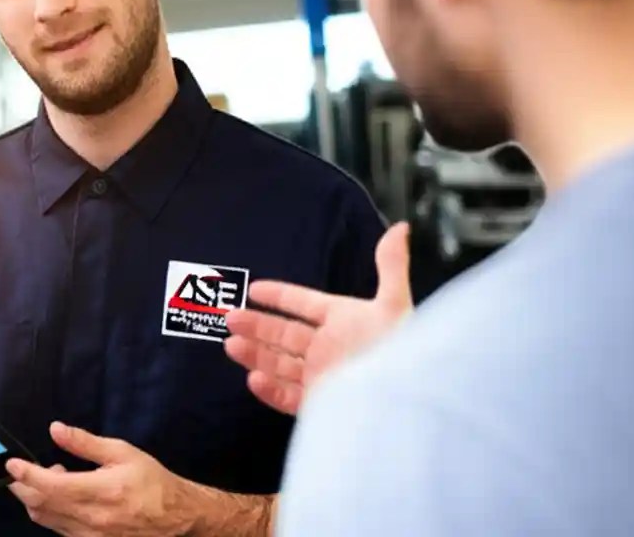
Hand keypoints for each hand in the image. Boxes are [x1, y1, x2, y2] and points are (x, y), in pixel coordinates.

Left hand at [6, 422, 196, 536]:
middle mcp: (91, 519)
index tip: (12, 463)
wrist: (178, 519)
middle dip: (22, 487)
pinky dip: (51, 513)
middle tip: (21, 472)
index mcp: (99, 492)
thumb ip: (85, 443)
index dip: (25, 474)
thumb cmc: (152, 482)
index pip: (49, 485)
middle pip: (39, 506)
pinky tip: (63, 498)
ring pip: (46, 521)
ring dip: (36, 500)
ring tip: (49, 479)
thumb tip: (55, 429)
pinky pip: (59, 531)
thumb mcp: (122, 453)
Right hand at [224, 223, 412, 414]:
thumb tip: (400, 228)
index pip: (304, 304)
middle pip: (284, 334)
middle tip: (230, 316)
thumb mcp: (394, 306)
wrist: (403, 403)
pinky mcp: (320, 406)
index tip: (254, 289)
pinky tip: (253, 378)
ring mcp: (323, 377)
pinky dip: (269, 390)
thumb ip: (390, 266)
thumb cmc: (402, 352)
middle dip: (256, 325)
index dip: (279, 296)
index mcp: (345, 322)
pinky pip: (288, 397)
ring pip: (280, 364)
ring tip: (232, 344)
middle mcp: (330, 349)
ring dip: (255, 354)